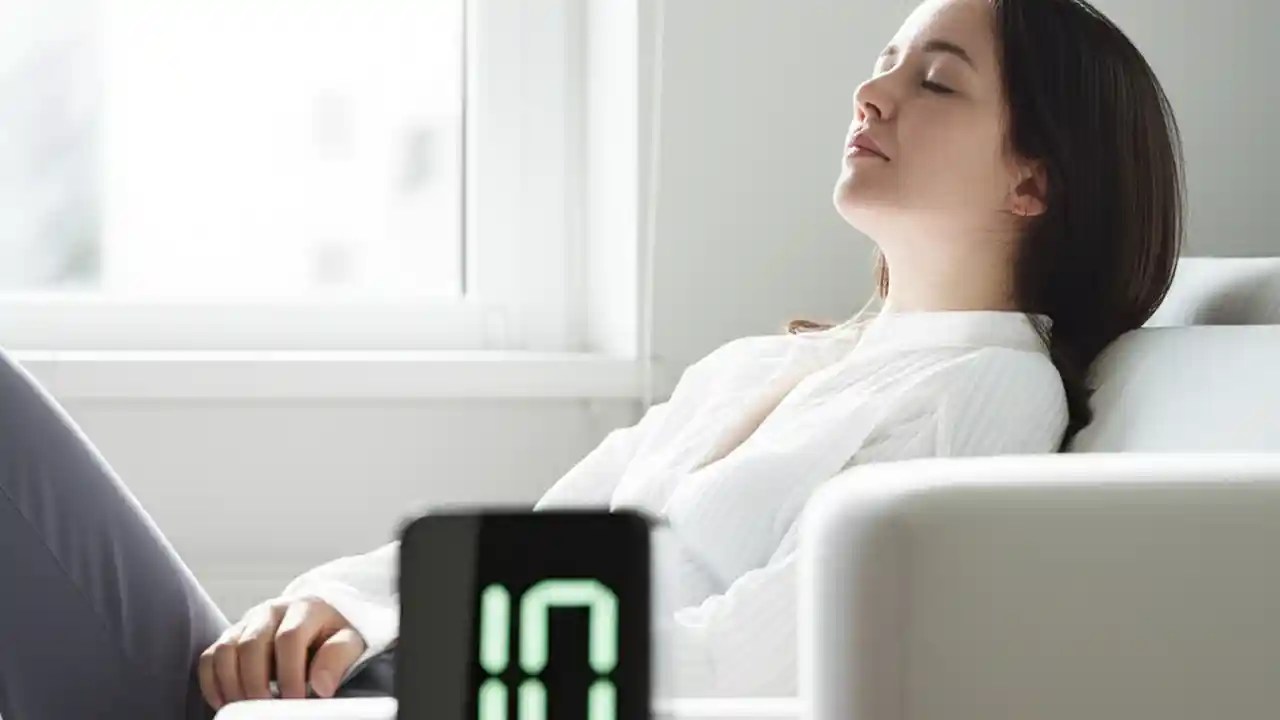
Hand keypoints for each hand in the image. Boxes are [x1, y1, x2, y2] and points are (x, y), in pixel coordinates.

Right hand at [198, 596, 365, 710]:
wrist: (319, 619)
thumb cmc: (332, 633)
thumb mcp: (349, 641)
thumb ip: (337, 659)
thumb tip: (320, 687)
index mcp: (304, 607)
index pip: (289, 638)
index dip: (290, 673)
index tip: (295, 699)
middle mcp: (271, 610)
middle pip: (252, 644)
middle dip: (258, 683)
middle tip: (268, 708)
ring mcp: (247, 621)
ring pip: (225, 650)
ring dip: (232, 685)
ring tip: (248, 707)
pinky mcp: (230, 635)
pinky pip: (209, 657)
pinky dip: (212, 683)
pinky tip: (227, 702)